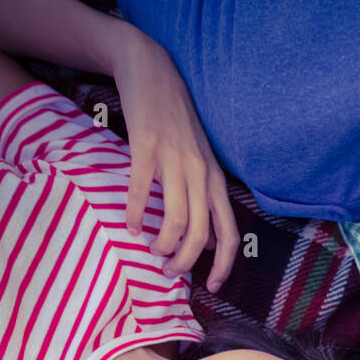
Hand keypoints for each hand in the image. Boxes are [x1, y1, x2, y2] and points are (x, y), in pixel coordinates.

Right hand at [110, 28, 237, 291]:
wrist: (152, 72)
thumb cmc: (175, 124)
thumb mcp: (199, 164)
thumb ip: (204, 201)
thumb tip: (207, 243)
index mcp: (215, 181)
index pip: (229, 234)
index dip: (224, 267)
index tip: (211, 287)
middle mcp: (200, 174)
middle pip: (199, 236)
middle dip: (183, 262)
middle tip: (166, 271)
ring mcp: (174, 160)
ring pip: (174, 221)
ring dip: (161, 245)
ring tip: (149, 249)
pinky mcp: (147, 147)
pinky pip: (141, 192)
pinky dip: (135, 215)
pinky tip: (130, 226)